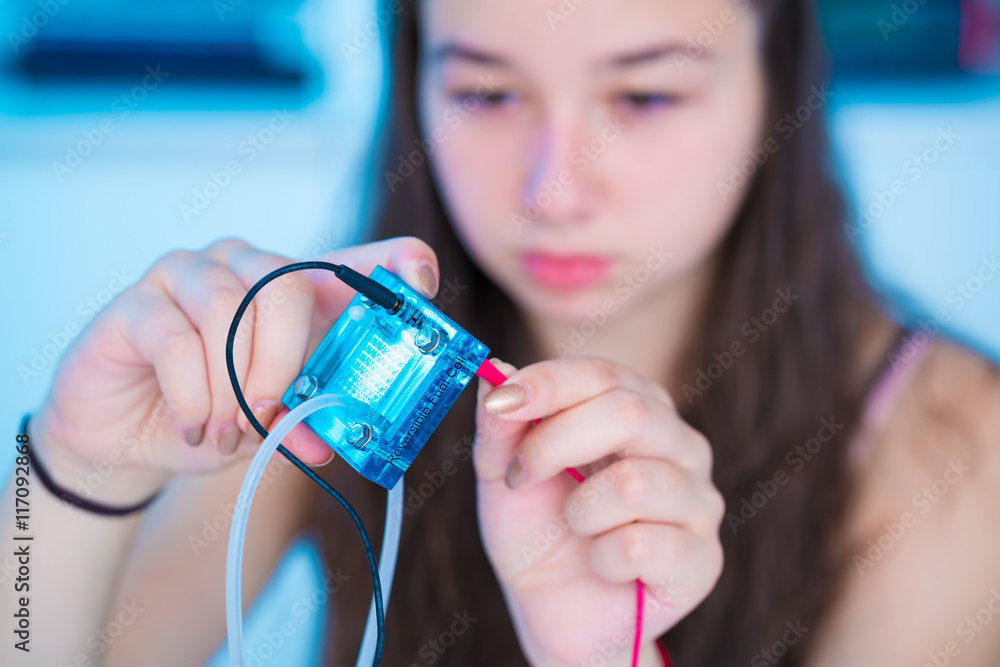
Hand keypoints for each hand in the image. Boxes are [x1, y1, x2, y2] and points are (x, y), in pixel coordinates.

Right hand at [31, 236, 439, 503]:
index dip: (393, 263)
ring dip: (232, 387)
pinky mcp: (137, 301)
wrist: (131, 437)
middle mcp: (245, 266)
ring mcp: (188, 275)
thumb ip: (305, 419)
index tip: (420, 285)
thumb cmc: (217, 416)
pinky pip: (176, 340)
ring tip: (226, 431)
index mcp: (293, 290)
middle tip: (272, 415)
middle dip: (285, 362)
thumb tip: (330, 440)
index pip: (355, 261)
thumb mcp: (273, 422)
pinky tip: (193, 428)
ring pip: (226, 309)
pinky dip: (192, 396)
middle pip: (286, 285)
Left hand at [473, 356, 724, 666]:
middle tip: (522, 476)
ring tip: (574, 527)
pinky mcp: (703, 558)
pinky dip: (602, 559)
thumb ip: (499, 425)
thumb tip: (494, 375)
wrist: (555, 614)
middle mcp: (678, 444)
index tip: (504, 401)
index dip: (549, 383)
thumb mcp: (503, 474)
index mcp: (636, 409)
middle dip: (555, 444)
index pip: (602, 374)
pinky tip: (603, 565)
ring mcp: (699, 499)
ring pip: (635, 482)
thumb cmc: (538, 532)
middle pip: (630, 413)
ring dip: (579, 511)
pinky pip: (641, 545)